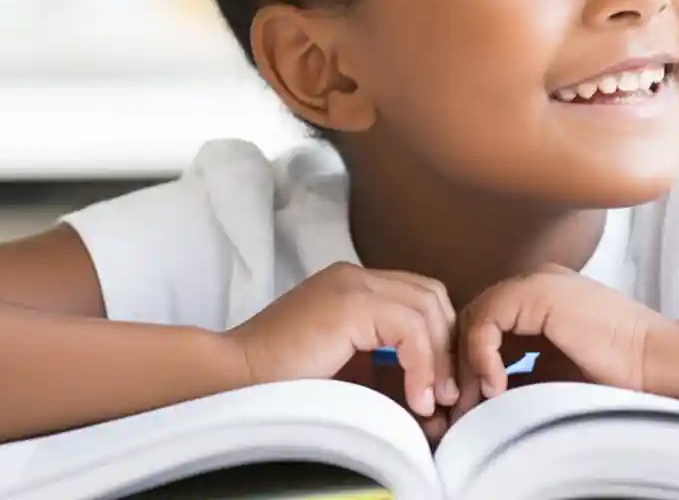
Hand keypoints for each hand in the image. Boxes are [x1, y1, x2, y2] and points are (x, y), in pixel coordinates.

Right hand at [224, 262, 458, 422]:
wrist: (232, 382)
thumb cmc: (282, 385)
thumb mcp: (348, 371)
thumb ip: (385, 369)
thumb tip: (435, 397)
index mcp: (353, 286)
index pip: (419, 297)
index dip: (439, 339)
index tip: (440, 385)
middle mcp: (354, 276)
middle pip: (431, 296)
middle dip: (446, 345)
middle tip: (445, 395)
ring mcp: (351, 284)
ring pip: (426, 309)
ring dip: (438, 360)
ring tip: (432, 402)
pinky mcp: (349, 303)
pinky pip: (411, 328)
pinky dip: (422, 365)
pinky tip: (416, 398)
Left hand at [453, 264, 673, 417]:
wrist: (656, 363)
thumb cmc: (618, 374)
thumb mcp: (553, 375)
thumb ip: (519, 373)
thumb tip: (478, 393)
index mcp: (541, 299)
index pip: (486, 323)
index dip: (472, 362)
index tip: (471, 402)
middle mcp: (536, 283)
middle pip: (474, 317)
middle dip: (463, 364)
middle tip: (464, 405)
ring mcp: (537, 282)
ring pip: (474, 316)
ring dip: (469, 363)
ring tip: (479, 399)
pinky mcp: (538, 292)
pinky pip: (486, 320)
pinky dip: (482, 355)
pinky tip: (497, 384)